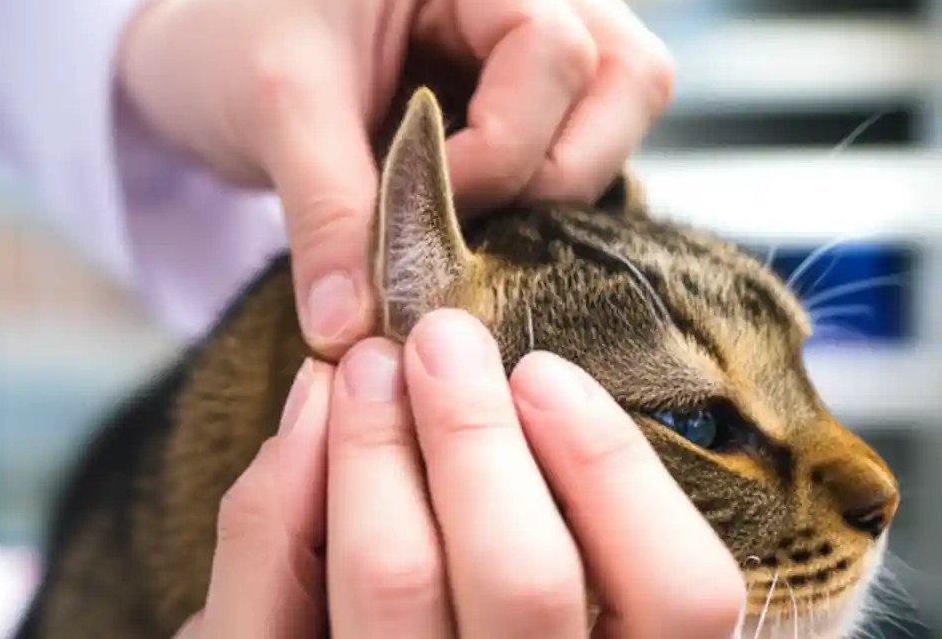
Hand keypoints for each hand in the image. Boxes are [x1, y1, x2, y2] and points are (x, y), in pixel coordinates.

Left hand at [118, 0, 673, 356]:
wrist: (203, 64)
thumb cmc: (233, 50)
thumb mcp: (275, 114)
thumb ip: (325, 215)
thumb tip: (355, 332)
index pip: (554, 47)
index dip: (502, 144)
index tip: (425, 193)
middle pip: (627, 76)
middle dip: (555, 170)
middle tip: (466, 213)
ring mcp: (530, 49)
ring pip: (621, 115)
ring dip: (560, 189)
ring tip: (470, 219)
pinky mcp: (521, 106)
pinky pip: (579, 152)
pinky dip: (543, 202)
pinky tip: (479, 228)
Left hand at [177, 309, 744, 637]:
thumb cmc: (457, 620)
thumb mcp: (548, 584)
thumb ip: (553, 503)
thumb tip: (467, 372)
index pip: (681, 593)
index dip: (616, 470)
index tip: (543, 373)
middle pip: (525, 575)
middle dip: (472, 431)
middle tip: (438, 339)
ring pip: (395, 574)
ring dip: (372, 439)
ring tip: (364, 368)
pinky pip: (268, 602)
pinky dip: (278, 490)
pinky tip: (304, 426)